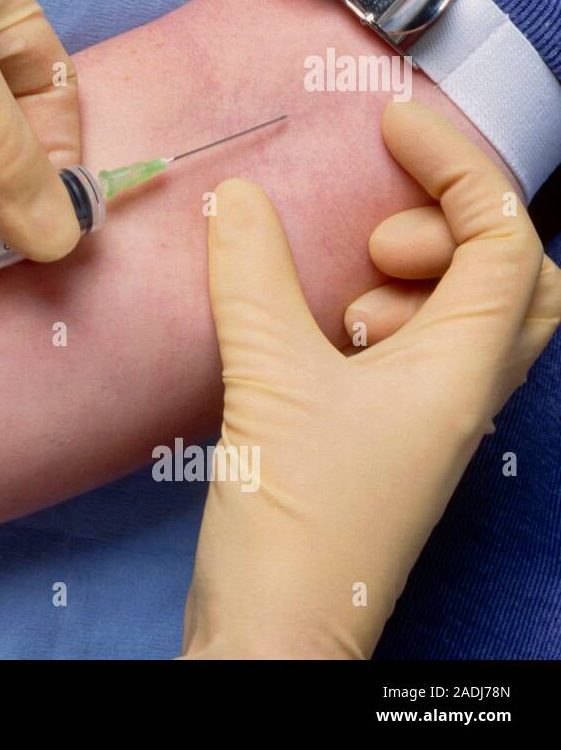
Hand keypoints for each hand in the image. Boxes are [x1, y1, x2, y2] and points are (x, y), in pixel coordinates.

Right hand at [181, 101, 560, 658]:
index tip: (390, 126)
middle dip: (454, 229)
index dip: (457, 167)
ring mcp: (427, 417)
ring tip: (343, 292)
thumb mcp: (272, 379)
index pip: (504, 237)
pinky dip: (376, 319)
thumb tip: (240, 197)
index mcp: (466, 367)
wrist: (278, 626)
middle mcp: (465, 389)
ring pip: (463, 317)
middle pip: (512, 279)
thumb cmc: (299, 513)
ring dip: (413, 279)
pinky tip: (318, 331)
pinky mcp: (383, 436)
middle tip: (377, 235)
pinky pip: (408, 351)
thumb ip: (256, 278)